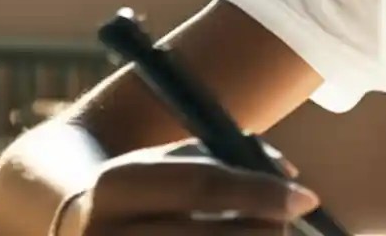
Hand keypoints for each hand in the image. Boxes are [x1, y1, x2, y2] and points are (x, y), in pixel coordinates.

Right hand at [56, 140, 320, 235]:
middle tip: (293, 226)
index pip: (204, 185)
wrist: (77, 230)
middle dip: (265, 231)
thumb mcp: (175, 160)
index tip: (308, 197)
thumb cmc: (148, 191)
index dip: (261, 193)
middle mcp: (102, 234)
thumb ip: (234, 157)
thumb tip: (290, 177)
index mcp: (116, 184)